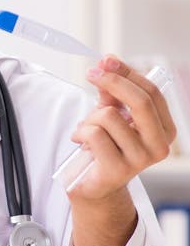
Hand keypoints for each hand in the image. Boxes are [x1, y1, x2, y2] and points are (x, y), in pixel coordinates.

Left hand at [67, 55, 175, 245]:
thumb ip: (112, 91)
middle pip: (140, 101)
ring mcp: (140, 160)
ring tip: (87, 130)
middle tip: (91, 74)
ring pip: (109, 116)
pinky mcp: (118, 170)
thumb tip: (108, 61)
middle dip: (112, 82)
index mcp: (164, 130)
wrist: (94, 185)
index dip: (126, 73)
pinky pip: (94, 134)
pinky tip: (81, 142)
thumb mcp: (113, 114)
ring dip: (90, 118)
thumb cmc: (106, 146)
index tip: (105, 60)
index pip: (151, 92)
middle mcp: (159, 146)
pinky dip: (81, 132)